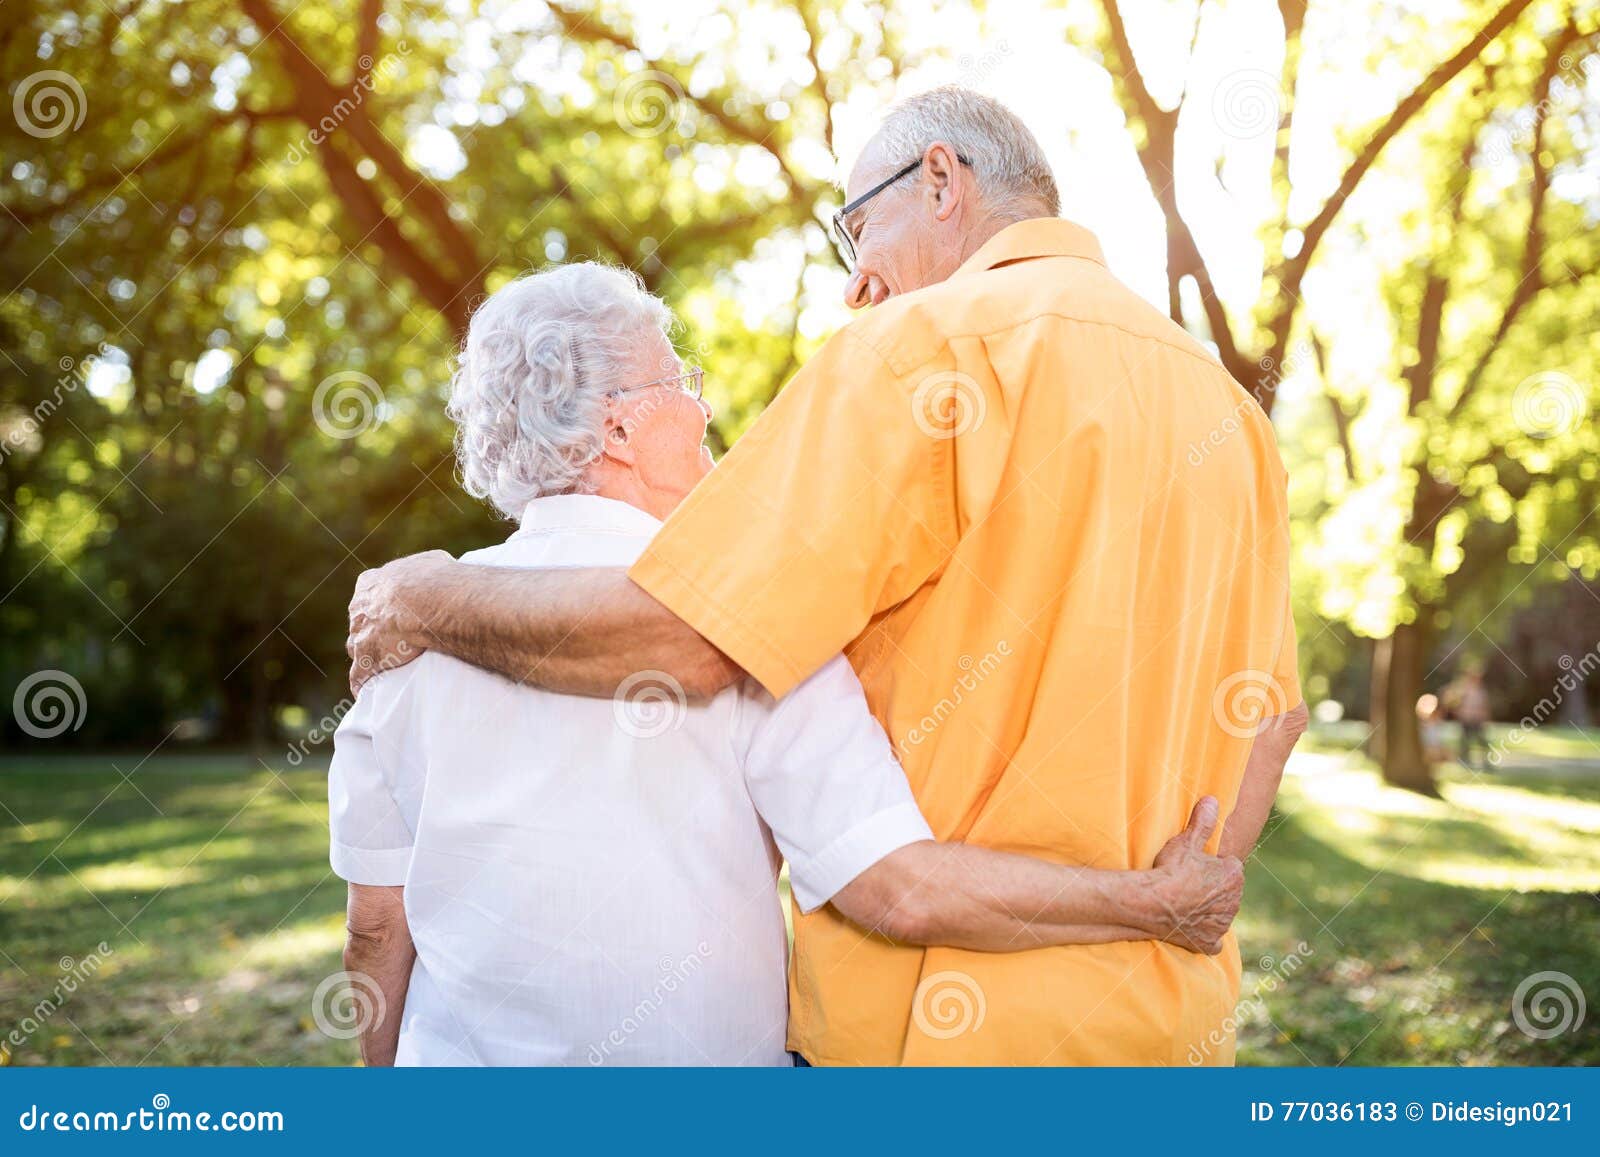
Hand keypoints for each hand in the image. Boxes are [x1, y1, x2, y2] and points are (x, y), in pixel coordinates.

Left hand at [346, 550, 452, 693]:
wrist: (425, 602)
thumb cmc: (434, 580)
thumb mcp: (431, 562)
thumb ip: (425, 570)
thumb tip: (438, 573)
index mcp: (371, 583)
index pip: (369, 594)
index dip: (381, 604)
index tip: (393, 612)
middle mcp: (359, 608)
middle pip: (361, 622)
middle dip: (372, 629)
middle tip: (393, 638)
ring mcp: (359, 635)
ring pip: (356, 647)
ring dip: (367, 654)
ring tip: (384, 664)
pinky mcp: (366, 660)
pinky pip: (359, 675)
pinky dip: (362, 683)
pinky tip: (368, 690)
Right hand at [1147, 797, 1243, 954]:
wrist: (1152, 902)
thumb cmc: (1170, 870)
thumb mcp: (1186, 842)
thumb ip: (1202, 822)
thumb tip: (1213, 800)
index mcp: (1233, 876)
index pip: (1231, 867)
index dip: (1213, 866)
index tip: (1197, 865)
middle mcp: (1234, 902)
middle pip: (1228, 891)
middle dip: (1214, 887)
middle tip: (1190, 882)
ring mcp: (1222, 924)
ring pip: (1222, 914)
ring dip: (1211, 910)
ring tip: (1187, 902)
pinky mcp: (1209, 941)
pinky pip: (1213, 941)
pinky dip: (1206, 936)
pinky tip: (1194, 928)